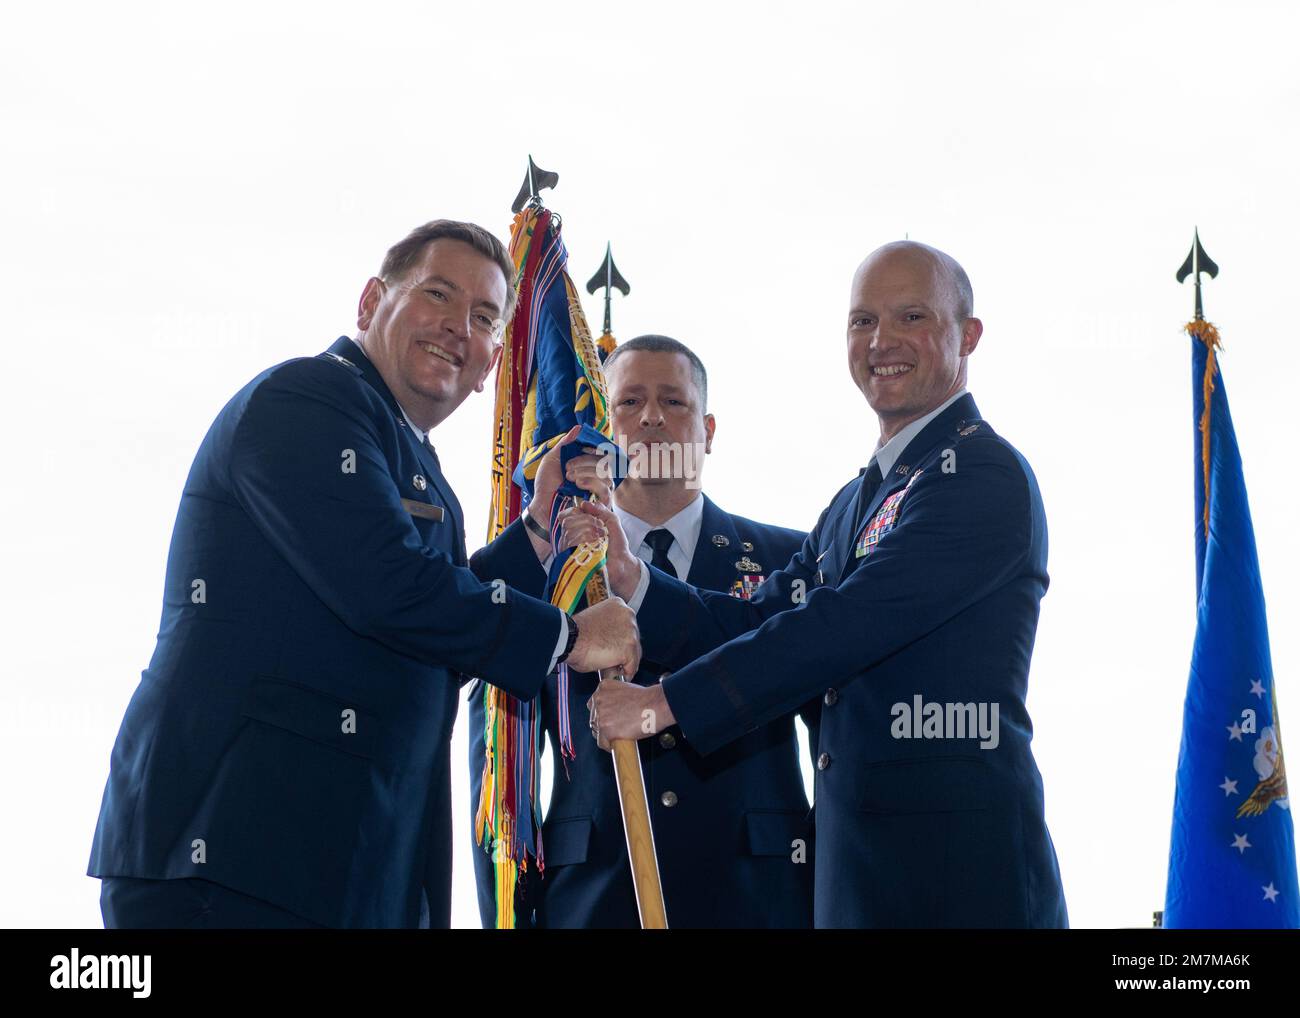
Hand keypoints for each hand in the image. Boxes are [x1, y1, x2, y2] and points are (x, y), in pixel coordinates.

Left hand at [527, 427, 612, 562]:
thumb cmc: (546, 485)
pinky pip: (606, 491)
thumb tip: (579, 428)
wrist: (541, 507)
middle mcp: (596, 477)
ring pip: (606, 476)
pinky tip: (579, 485)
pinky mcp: (599, 505)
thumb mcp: (552, 460)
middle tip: (567, 469)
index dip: (595, 448)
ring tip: (570, 478)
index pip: (602, 452)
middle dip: (585, 462)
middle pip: (605, 463)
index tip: (582, 449)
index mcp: (587, 466)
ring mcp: (599, 492)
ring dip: (587, 473)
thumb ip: (566, 444)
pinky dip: (592, 484)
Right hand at [568, 597, 640, 676]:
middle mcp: (628, 615)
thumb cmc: (575, 633)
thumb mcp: (596, 621)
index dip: (620, 639)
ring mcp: (631, 632)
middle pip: (634, 638)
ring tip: (612, 668)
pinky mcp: (629, 648)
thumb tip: (612, 643)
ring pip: (635, 653)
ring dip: (625, 662)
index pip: (627, 625)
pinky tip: (616, 675)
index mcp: (619, 605)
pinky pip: (632, 666)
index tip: (614, 647)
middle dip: (625, 650)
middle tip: (613, 660)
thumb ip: (608, 628)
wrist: (569, 639)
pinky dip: (626, 672)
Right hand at [573, 500, 639, 600]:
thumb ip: (601, 510)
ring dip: (589, 533)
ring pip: (570, 533)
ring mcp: (569, 550)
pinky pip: (572, 545)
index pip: (565, 515)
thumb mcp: (612, 522)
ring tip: (599, 541)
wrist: (622, 564)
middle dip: (586, 522)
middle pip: (568, 522)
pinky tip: (595, 548)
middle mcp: (570, 538)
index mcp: (578, 527)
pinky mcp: (571, 560)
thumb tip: (584, 503)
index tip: (590, 516)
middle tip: (600, 530)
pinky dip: (587, 542)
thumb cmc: (617, 546)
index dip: (576, 512)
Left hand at [587, 681, 674, 750]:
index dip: (602, 713)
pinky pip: (602, 742)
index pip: (594, 704)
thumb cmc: (647, 699)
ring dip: (606, 735)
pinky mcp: (606, 728)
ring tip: (620, 735)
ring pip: (597, 731)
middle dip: (604, 724)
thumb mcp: (626, 689)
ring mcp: (601, 714)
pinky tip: (619, 742)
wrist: (655, 705)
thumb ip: (615, 697)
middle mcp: (598, 700)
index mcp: (603, 687)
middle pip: (594, 718)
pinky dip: (609, 745)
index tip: (610, 718)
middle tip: (617, 728)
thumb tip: (613, 711)